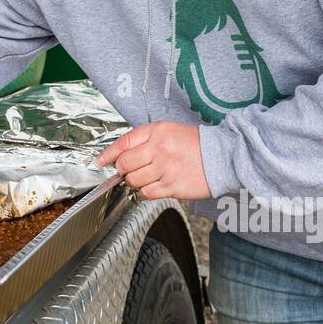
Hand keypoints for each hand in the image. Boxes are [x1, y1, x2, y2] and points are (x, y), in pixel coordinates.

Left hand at [94, 121, 210, 200]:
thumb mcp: (169, 130)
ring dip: (134, 181)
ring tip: (146, 176)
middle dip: (122, 169)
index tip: (99, 162)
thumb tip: (121, 154)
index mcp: (157, 131)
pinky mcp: (172, 186)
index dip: (108, 154)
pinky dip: (145, 192)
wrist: (222, 156)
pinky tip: (154, 185)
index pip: (123, 143)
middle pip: (125, 164)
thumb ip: (145, 139)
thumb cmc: (195, 144)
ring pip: (133, 180)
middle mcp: (160, 148)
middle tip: (127, 170)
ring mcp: (166, 168)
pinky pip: (147, 193)